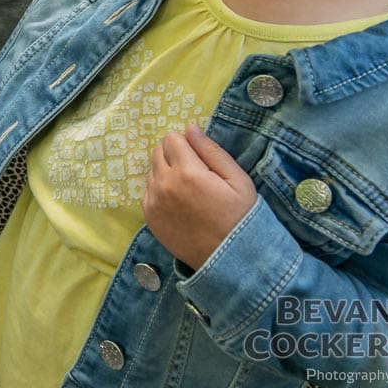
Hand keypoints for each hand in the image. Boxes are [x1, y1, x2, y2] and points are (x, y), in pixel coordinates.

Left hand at [142, 124, 257, 269]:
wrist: (229, 259)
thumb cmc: (239, 217)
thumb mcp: (237, 180)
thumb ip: (211, 151)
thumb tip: (190, 128)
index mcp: (187, 172)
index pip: (172, 138)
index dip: (186, 144)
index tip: (200, 159)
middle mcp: (164, 184)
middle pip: (158, 151)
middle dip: (174, 156)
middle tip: (195, 174)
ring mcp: (153, 202)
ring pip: (152, 171)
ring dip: (166, 173)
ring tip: (189, 191)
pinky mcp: (149, 217)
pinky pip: (148, 191)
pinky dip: (160, 192)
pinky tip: (180, 204)